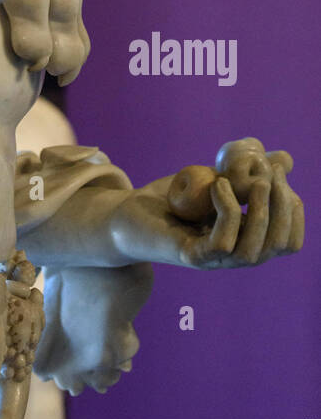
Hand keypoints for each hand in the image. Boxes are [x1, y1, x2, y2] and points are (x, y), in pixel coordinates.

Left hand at [112, 143, 303, 269]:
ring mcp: (212, 260)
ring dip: (260, 212)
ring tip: (253, 180)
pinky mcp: (189, 256)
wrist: (124, 213)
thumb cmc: (170, 199)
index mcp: (244, 241)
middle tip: (270, 173)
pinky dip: (227, 211)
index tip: (281, 177)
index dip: (294, 212)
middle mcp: (232, 256)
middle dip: (282, 207)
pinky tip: (218, 186)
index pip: (289, 242)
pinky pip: (221, 243)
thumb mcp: (214, 179)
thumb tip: (283, 158)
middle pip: (276, 246)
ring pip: (253, 252)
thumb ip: (246, 171)